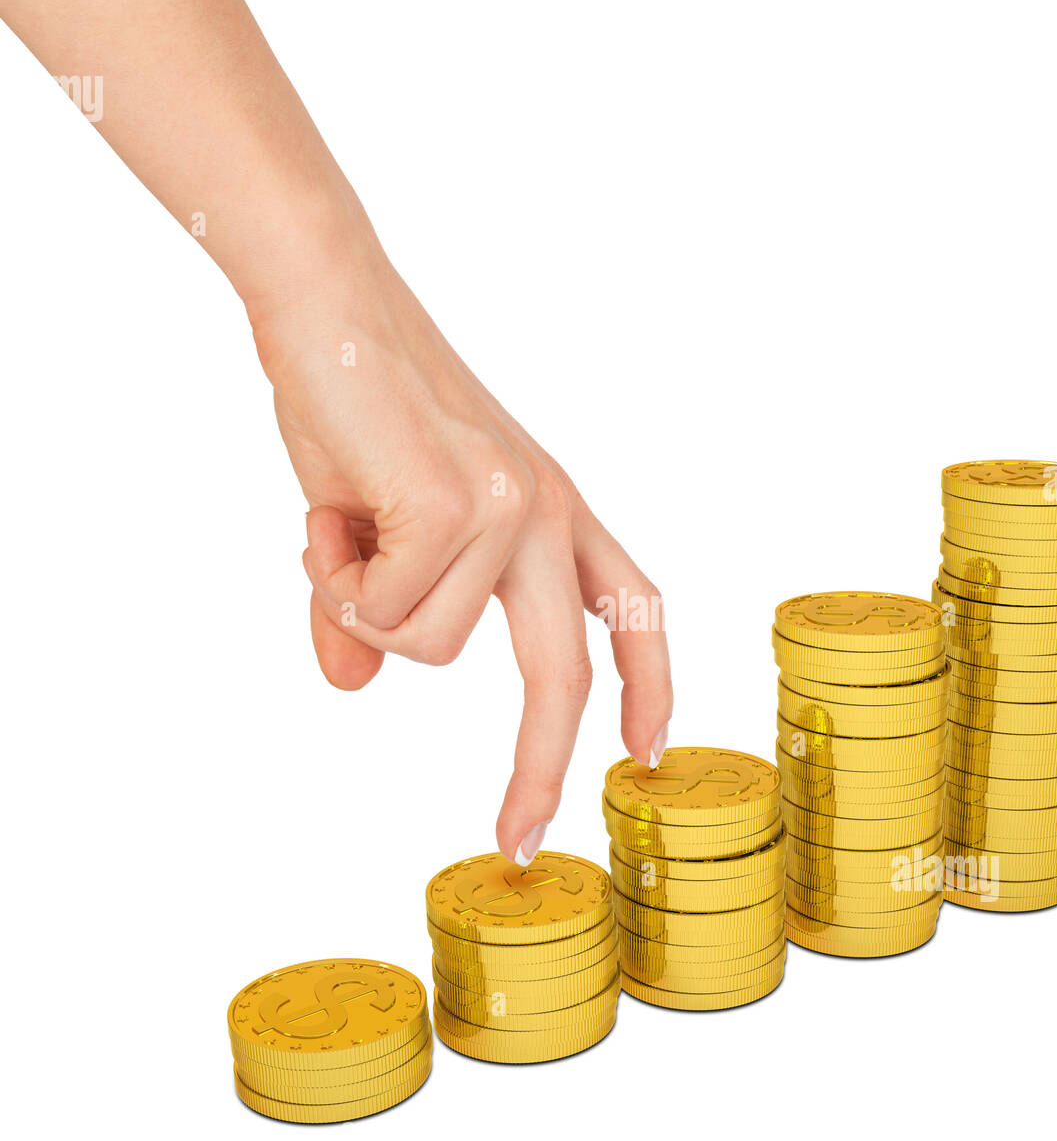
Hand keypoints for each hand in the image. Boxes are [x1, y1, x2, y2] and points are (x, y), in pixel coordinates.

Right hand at [251, 244, 671, 863]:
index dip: (647, 684)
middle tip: (515, 837)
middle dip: (539, 768)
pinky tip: (327, 512)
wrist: (324, 303)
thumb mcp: (373, 526)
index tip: (648, 752)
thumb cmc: (353, 406)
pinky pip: (391, 611)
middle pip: (566, 674)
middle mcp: (549, 513)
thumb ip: (374, 609)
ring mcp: (511, 509)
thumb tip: (354, 679)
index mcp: (553, 512)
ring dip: (364, 607)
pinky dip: (338, 580)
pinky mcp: (460, 504)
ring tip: (336, 530)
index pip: (631, 606)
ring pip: (435, 648)